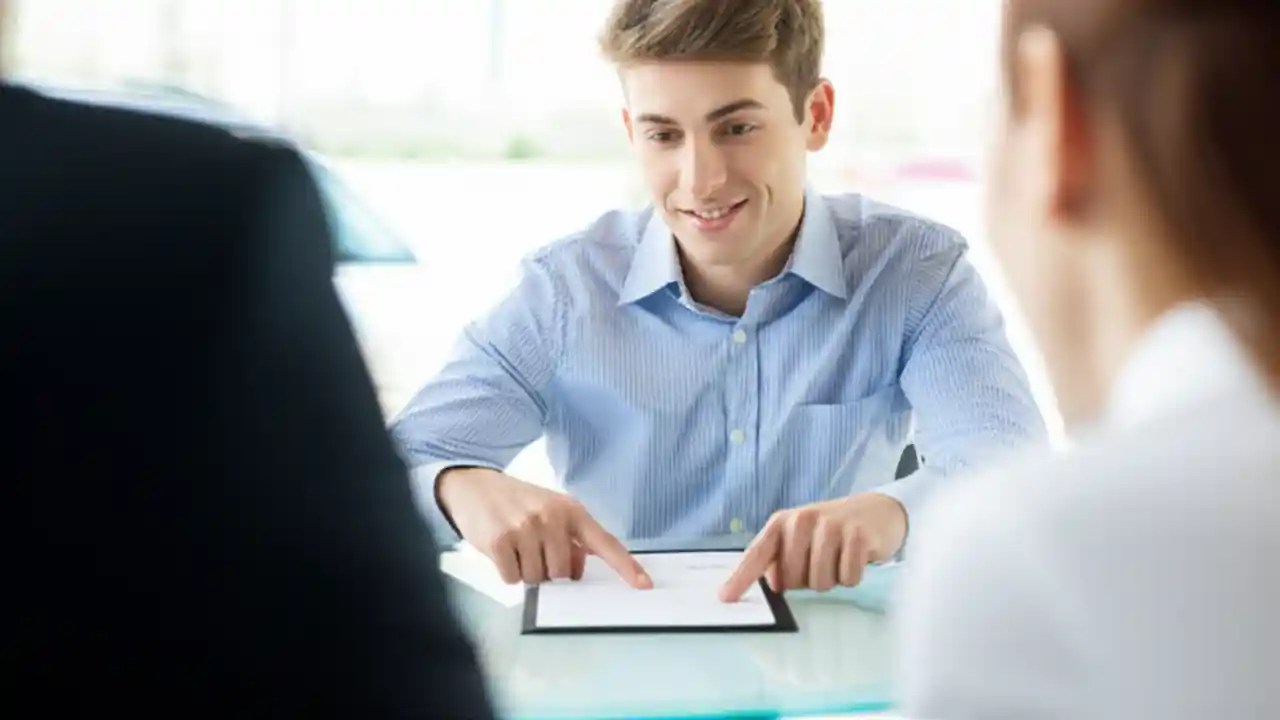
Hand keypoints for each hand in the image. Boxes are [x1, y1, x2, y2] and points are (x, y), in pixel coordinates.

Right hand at [437, 467, 651, 588]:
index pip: (605, 543)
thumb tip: (579, 569)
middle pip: (564, 573)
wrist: (473, 485)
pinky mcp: (501, 541)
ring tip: (516, 546)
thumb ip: (571, 538)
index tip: (644, 585)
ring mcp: (526, 528)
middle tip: (534, 550)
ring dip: (526, 571)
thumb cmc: (518, 503)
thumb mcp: (550, 511)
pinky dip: (508, 572)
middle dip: (549, 570)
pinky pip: (514, 579)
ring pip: (538, 579)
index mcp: (572, 511)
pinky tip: (502, 551)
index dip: (626, 566)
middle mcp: (553, 517)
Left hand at [719, 493, 906, 601]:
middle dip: (805, 582)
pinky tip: (854, 558)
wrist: (875, 511)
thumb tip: (770, 586)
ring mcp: (831, 527)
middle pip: (793, 580)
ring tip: (837, 558)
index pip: (757, 554)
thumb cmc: (829, 531)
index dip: (740, 578)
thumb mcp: (799, 538)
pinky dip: (852, 577)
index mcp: (781, 523)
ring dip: (831, 580)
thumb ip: (780, 560)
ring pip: (820, 583)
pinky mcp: (858, 536)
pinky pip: (848, 579)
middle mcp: (803, 521)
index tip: (725, 598)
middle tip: (819, 562)